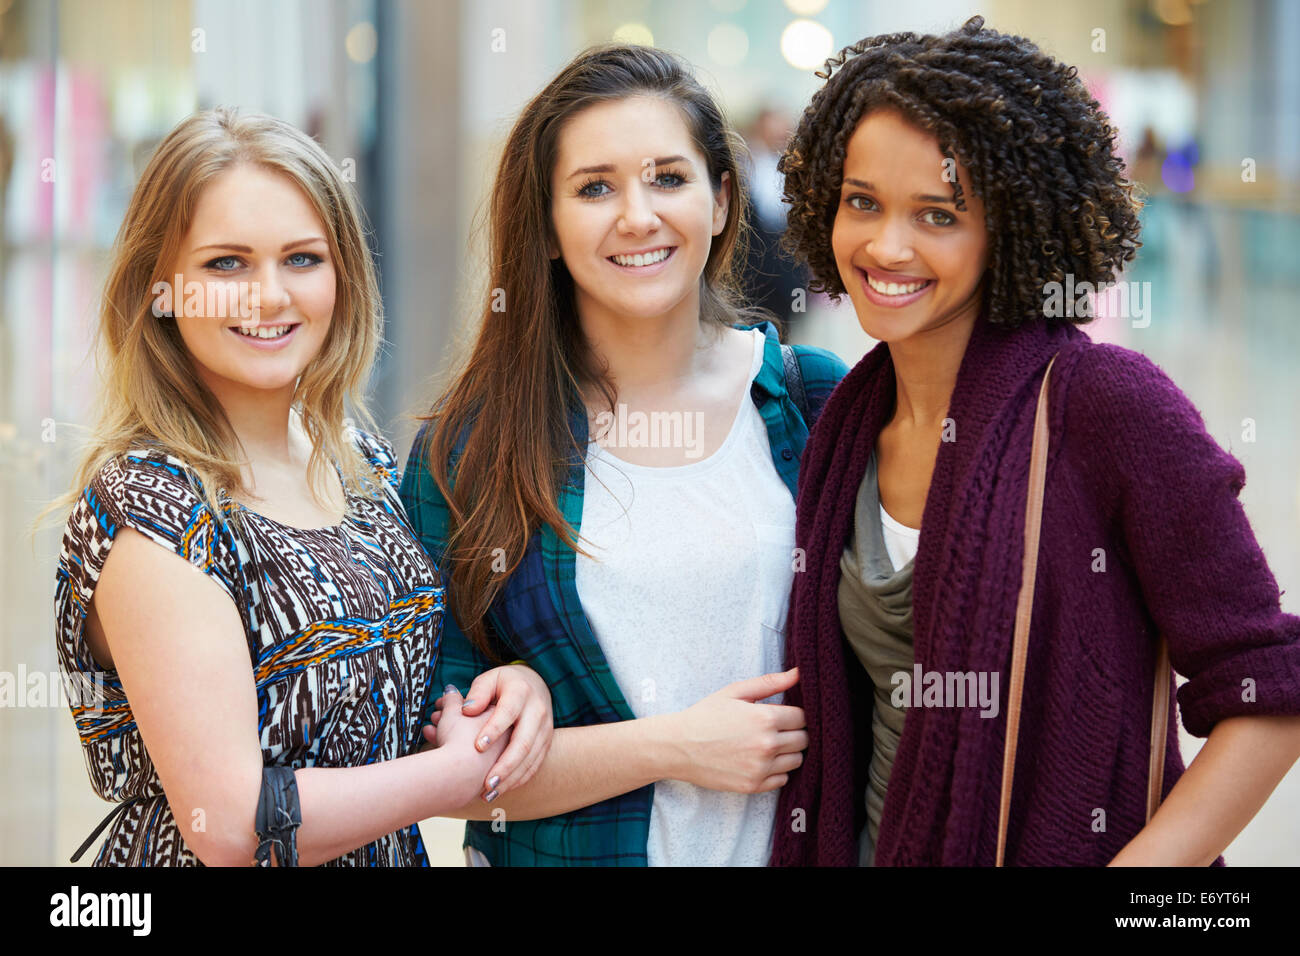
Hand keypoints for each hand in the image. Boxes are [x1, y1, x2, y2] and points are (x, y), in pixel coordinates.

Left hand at [423, 664, 552, 799]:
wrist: (536, 684)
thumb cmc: (504, 683)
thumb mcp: (490, 679)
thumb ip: (478, 692)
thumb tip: (467, 710)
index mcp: (521, 692)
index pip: (508, 712)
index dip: (494, 729)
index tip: (478, 746)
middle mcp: (537, 711)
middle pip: (524, 742)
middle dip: (506, 765)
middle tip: (486, 783)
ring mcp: (545, 729)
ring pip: (531, 758)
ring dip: (511, 778)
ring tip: (489, 793)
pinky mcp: (547, 742)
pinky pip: (535, 764)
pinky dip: (519, 779)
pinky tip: (501, 790)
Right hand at [663, 667, 806, 792]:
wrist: (678, 747)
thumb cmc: (705, 716)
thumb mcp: (735, 692)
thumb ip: (769, 683)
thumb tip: (799, 673)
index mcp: (765, 718)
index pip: (802, 718)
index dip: (794, 714)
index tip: (783, 715)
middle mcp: (767, 745)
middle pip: (803, 740)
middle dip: (794, 732)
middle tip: (776, 729)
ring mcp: (761, 768)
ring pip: (797, 760)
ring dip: (788, 752)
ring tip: (767, 744)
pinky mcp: (754, 786)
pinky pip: (783, 779)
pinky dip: (777, 770)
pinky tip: (760, 760)